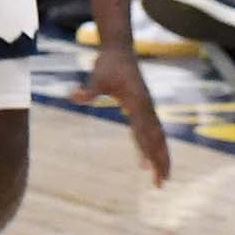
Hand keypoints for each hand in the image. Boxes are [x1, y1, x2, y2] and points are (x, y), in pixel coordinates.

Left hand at [73, 45, 170, 187]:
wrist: (120, 50)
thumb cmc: (109, 63)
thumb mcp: (97, 76)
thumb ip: (88, 90)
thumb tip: (73, 96)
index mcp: (138, 102)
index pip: (144, 132)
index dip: (148, 152)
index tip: (151, 170)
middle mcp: (147, 107)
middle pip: (157, 139)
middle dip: (160, 161)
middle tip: (161, 184)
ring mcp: (148, 108)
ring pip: (158, 138)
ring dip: (160, 158)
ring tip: (161, 178)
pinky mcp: (144, 108)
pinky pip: (151, 132)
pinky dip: (150, 148)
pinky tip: (143, 162)